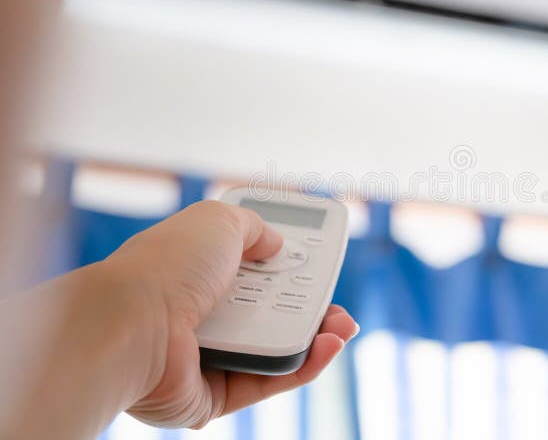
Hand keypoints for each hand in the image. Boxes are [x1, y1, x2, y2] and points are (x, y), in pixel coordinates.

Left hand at [105, 201, 357, 428]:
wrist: (132, 324)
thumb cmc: (166, 267)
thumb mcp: (219, 222)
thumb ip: (253, 226)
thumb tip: (274, 242)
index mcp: (195, 270)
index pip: (249, 266)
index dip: (284, 263)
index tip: (315, 261)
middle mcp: (200, 312)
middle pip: (268, 310)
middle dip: (309, 305)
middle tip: (335, 302)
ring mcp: (207, 355)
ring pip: (273, 349)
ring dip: (315, 337)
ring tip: (343, 327)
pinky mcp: (213, 396)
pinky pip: (267, 381)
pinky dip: (302, 365)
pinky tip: (327, 347)